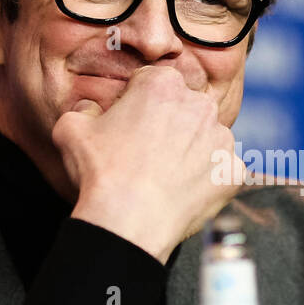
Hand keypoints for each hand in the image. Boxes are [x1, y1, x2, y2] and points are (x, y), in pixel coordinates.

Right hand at [52, 65, 245, 262]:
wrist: (128, 222)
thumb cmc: (100, 172)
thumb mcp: (71, 129)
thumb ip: (85, 109)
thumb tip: (90, 109)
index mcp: (163, 83)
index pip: (153, 83)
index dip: (137, 103)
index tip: (128, 126)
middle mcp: (200, 104)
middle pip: (184, 107)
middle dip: (169, 123)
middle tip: (146, 153)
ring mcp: (221, 139)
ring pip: (206, 137)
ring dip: (191, 150)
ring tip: (164, 176)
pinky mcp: (232, 171)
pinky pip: (220, 170)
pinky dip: (206, 179)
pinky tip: (183, 192)